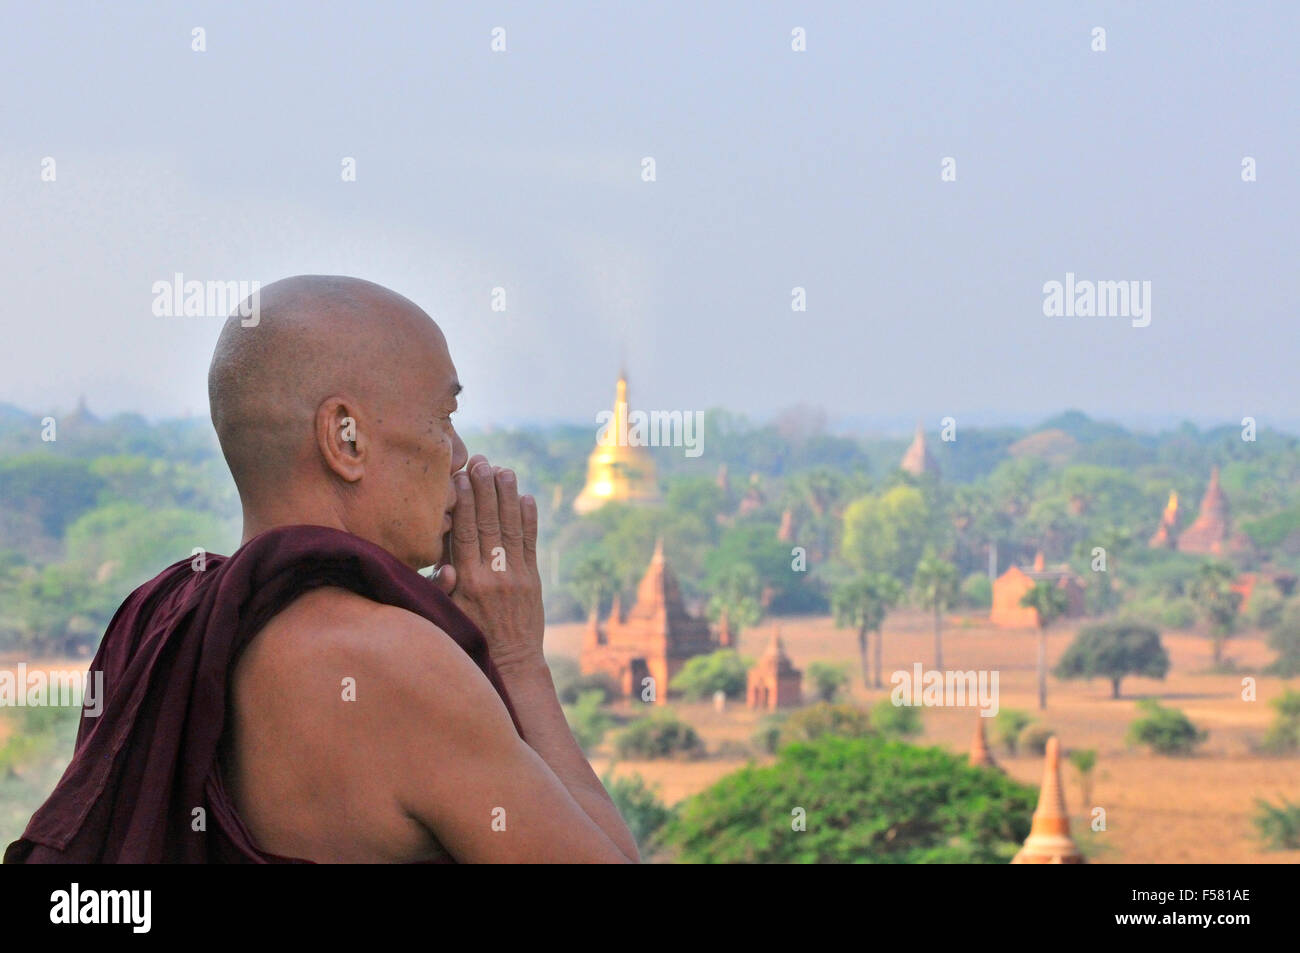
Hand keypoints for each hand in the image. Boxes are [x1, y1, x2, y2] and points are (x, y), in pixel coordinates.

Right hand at [435, 454, 544, 668]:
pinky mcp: (534, 580)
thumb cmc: (471, 638)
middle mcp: (494, 574)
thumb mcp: (449, 615)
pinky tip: (527, 498)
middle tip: (481, 461)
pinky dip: (530, 520)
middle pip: (488, 523)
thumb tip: (446, 564)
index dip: (463, 502)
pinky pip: (531, 544)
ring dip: (508, 496)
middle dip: (484, 489)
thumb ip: (445, 587)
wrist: (511, 664)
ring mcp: (517, 575)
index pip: (464, 532)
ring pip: (511, 528)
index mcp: (468, 581)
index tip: (459, 476)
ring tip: (504, 470)